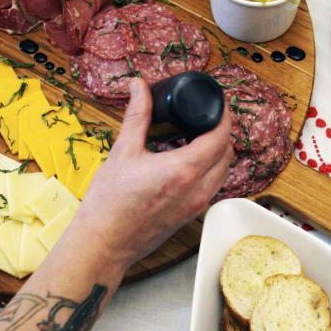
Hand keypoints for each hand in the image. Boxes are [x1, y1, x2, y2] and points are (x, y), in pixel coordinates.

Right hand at [72, 78, 233, 271]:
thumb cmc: (109, 202)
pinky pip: (212, 187)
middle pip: (227, 154)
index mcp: (183, 170)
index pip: (220, 137)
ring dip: (217, 152)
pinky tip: (186, 161)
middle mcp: (197, 189)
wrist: (103, 244)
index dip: (224, 115)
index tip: (218, 102)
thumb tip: (139, 86)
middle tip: (205, 116)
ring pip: (222, 172)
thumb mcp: (122, 151)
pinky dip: (208, 170)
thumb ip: (137, 116)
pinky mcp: (190, 216)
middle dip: (221, 132)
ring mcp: (196, 205)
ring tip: (195, 137)